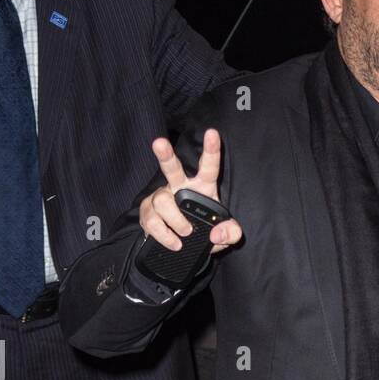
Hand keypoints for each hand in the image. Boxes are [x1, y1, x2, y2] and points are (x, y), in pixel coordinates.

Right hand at [139, 128, 242, 253]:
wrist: (183, 247)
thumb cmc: (206, 231)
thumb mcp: (225, 235)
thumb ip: (230, 233)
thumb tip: (216, 234)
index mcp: (202, 187)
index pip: (208, 167)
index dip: (211, 150)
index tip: (213, 133)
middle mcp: (179, 188)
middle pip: (171, 168)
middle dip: (165, 155)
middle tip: (159, 142)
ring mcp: (161, 199)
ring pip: (162, 202)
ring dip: (175, 220)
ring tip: (185, 233)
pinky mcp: (148, 214)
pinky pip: (153, 222)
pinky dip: (165, 236)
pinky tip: (174, 243)